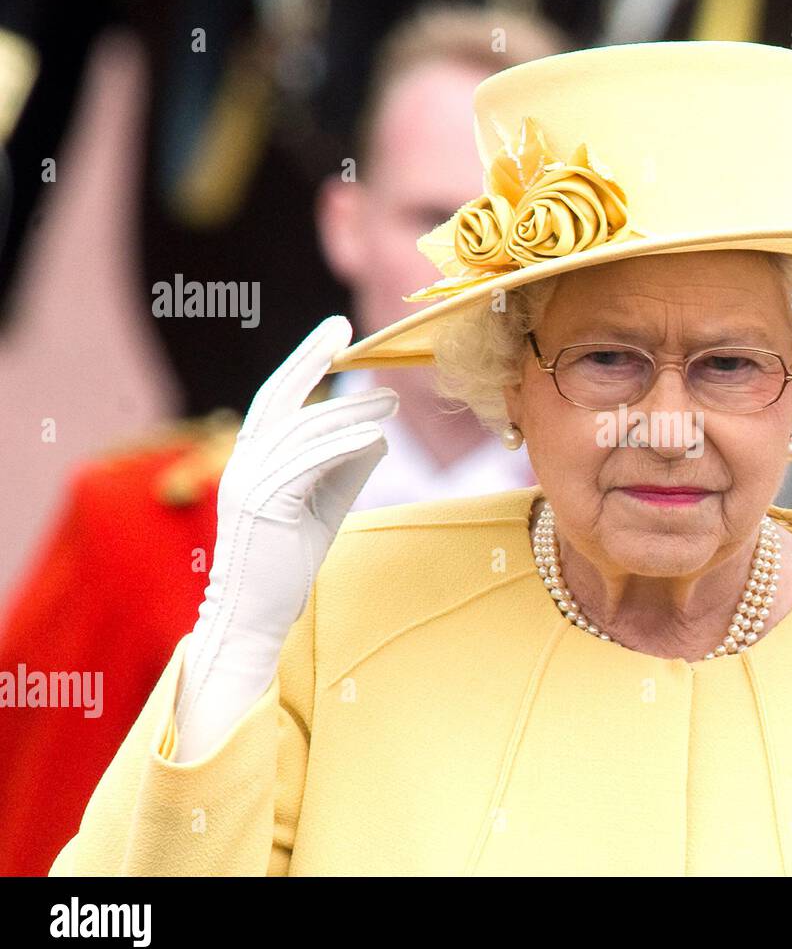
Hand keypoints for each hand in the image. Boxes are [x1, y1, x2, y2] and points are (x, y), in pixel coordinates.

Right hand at [172, 315, 397, 761]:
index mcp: (252, 459)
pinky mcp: (263, 506)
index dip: (306, 362)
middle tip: (349, 333)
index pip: (278, 399)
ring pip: (300, 431)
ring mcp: (248, 483)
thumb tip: (380, 436)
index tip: (337, 332)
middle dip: (311, 359)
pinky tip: (376, 435)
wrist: (256, 616)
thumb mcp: (324, 506)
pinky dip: (342, 444)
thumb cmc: (288, 563)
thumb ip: (345, 469)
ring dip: (348, 412)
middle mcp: (243, 464)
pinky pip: (306, 463)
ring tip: (391, 403)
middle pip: (277, 398)